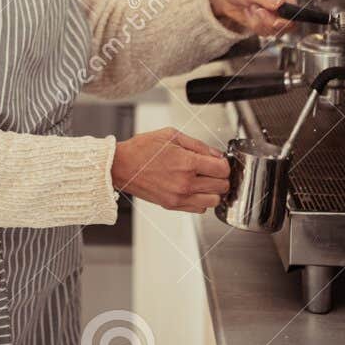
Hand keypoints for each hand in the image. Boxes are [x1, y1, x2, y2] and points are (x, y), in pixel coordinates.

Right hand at [111, 127, 229, 212]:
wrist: (120, 166)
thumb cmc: (141, 149)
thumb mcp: (171, 135)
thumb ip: (197, 144)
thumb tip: (216, 154)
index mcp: (186, 163)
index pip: (222, 169)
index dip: (224, 164)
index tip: (219, 161)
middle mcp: (185, 183)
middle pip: (222, 186)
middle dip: (221, 177)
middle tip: (213, 170)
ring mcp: (179, 197)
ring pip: (214, 201)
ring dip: (213, 191)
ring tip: (205, 181)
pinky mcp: (172, 205)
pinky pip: (199, 209)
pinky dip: (201, 200)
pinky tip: (194, 189)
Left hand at [209, 0, 295, 35]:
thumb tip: (281, 3)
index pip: (294, 4)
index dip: (288, 15)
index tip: (276, 20)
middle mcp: (283, 2)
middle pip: (289, 22)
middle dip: (271, 21)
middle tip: (258, 12)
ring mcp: (275, 15)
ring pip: (277, 29)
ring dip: (260, 22)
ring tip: (251, 7)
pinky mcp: (267, 24)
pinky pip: (266, 32)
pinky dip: (255, 25)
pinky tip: (249, 13)